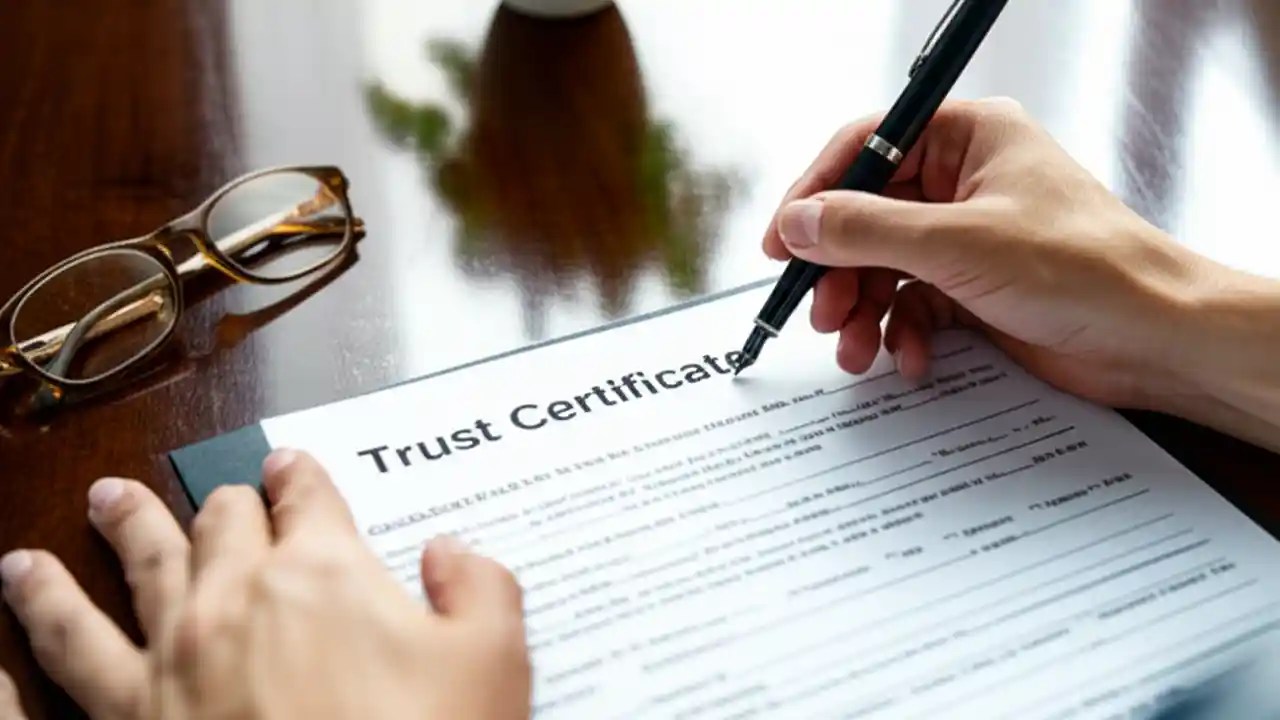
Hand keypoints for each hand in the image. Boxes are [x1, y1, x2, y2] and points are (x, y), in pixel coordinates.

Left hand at [0, 450, 530, 719]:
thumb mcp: (493, 664)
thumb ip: (481, 589)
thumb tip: (452, 553)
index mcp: (324, 573)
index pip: (309, 497)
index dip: (302, 475)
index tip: (291, 468)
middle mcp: (240, 598)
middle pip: (220, 522)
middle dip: (222, 500)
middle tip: (215, 491)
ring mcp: (176, 657)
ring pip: (137, 569)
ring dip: (119, 527)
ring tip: (101, 502)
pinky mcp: (130, 718)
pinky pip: (69, 657)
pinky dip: (41, 617)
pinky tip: (20, 594)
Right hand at [762, 97, 1279, 425]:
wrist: (1152, 338)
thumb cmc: (1083, 268)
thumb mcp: (955, 244)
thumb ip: (865, 230)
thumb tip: (798, 222)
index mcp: (968, 138)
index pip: (866, 148)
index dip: (816, 194)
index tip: (782, 242)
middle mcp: (964, 182)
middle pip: (867, 218)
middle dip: (840, 272)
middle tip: (820, 312)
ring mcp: (968, 238)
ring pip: (884, 269)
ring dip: (864, 312)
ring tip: (855, 350)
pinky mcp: (974, 289)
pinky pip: (913, 305)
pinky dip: (903, 334)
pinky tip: (911, 358)